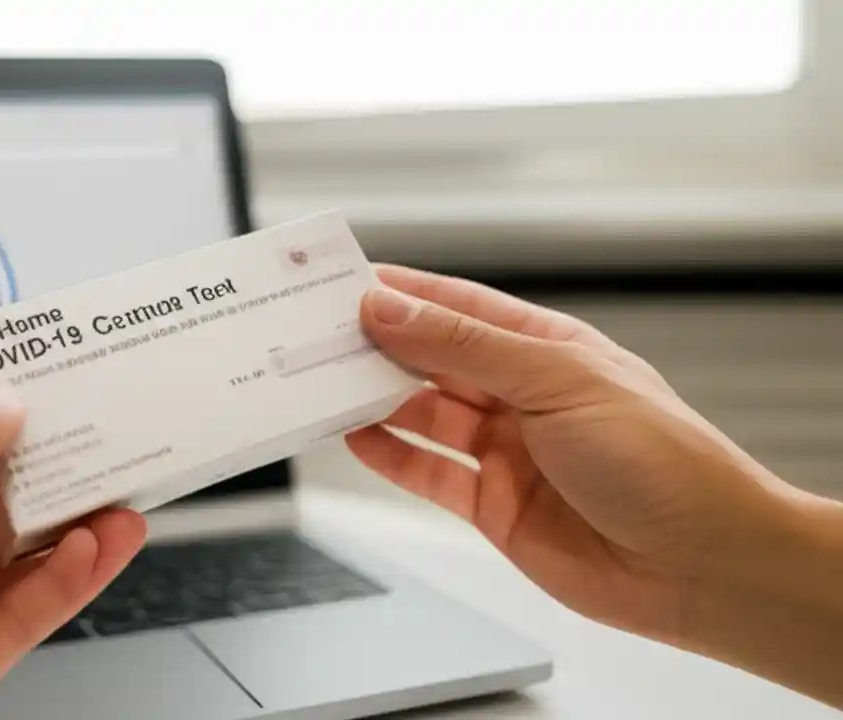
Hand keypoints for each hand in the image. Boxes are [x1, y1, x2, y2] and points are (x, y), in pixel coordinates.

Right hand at [347, 265, 842, 706]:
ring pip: (424, 414)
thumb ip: (464, 347)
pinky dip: (390, 456)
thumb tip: (390, 310)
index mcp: (547, 349)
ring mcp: (506, 452)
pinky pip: (428, 473)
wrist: (700, 564)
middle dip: (378, 346)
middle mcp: (523, 396)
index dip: (403, 294)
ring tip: (322, 384)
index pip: (459, 308)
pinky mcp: (494, 506)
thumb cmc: (659, 459)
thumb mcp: (555, 381)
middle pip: (433, 360)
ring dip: (375, 399)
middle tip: (318, 335)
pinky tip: (356, 438)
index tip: (347, 282)